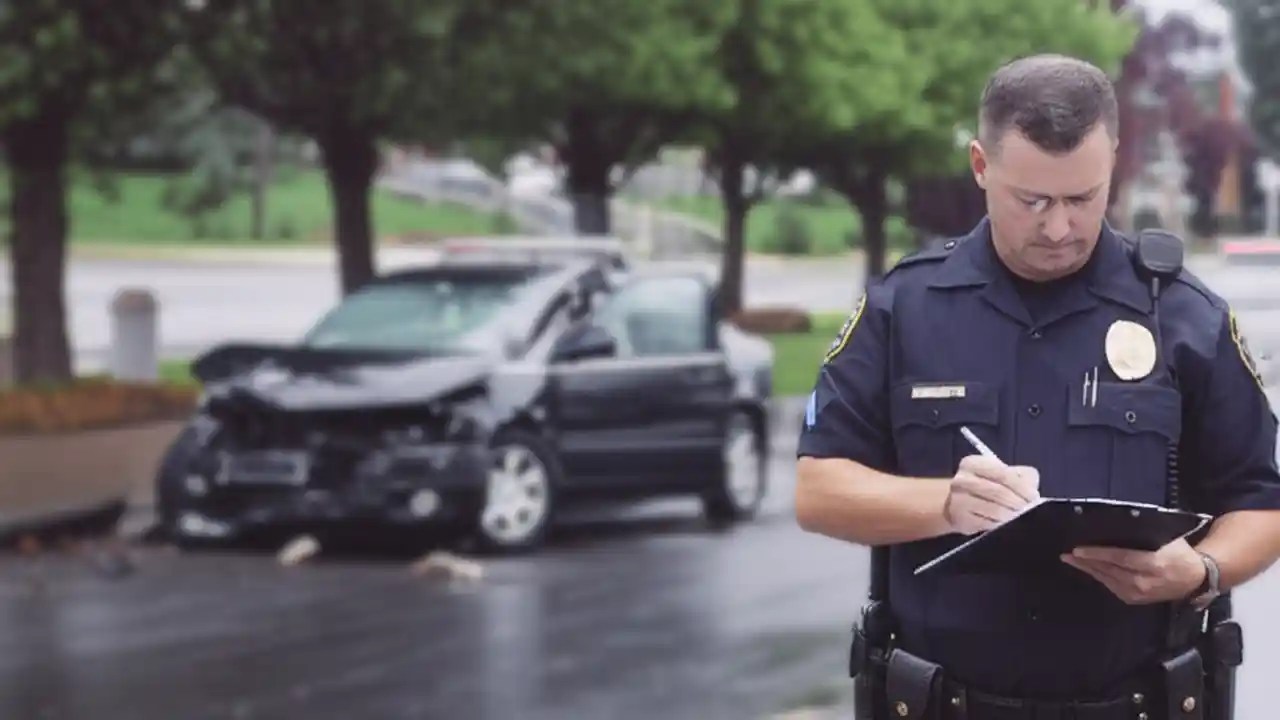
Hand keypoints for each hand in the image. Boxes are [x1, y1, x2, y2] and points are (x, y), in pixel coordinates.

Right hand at [943, 454, 1039, 534]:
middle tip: (1030, 509)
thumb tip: (1031, 488)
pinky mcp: (960, 519)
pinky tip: (1007, 524)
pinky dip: (1000, 524)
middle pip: (998, 492)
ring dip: (1012, 515)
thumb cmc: (986, 485)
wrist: (957, 503)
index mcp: (973, 464)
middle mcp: (962, 480)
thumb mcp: (1002, 473)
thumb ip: (1020, 475)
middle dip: (1018, 502)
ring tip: (1021, 517)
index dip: (1021, 486)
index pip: (1003, 474)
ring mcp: (958, 500)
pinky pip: (986, 523)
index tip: (1033, 496)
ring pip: (993, 509)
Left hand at [1061, 539, 1205, 604]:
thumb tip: (1118, 527)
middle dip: (1085, 562)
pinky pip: (1111, 587)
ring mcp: (1138, 594)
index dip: (1097, 554)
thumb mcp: (1167, 540)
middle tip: (1066, 554)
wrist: (1196, 578)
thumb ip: (1144, 536)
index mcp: (1152, 564)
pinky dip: (1099, 577)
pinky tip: (1089, 570)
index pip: (1118, 558)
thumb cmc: (1180, 554)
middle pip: (1108, 570)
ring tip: (1071, 560)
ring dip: (1088, 570)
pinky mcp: (1135, 600)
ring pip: (1107, 579)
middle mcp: (1143, 582)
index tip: (1078, 549)